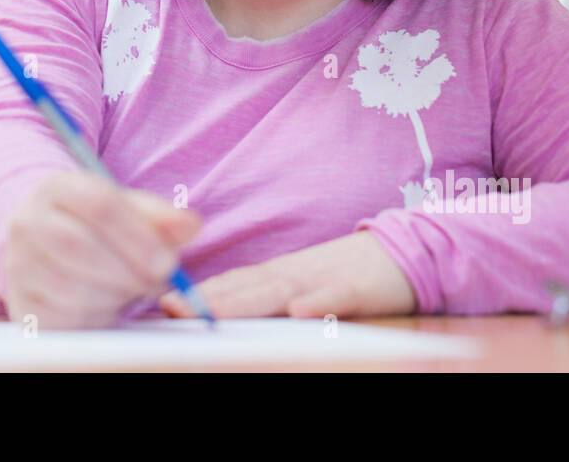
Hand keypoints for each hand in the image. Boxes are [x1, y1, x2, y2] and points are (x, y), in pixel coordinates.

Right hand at [2, 170, 202, 328]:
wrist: (52, 247)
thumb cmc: (101, 228)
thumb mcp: (132, 213)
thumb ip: (163, 218)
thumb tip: (190, 226)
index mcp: (58, 188)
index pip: (98, 205)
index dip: (138, 237)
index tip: (168, 264)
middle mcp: (28, 221)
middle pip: (79, 246)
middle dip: (128, 272)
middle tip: (158, 283)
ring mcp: (18, 264)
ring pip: (71, 288)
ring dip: (114, 296)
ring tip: (132, 290)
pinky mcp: (21, 303)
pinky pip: (62, 318)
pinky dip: (95, 318)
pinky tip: (107, 304)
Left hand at [158, 231, 414, 318]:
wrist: (403, 252)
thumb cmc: (345, 273)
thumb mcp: (300, 282)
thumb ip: (265, 294)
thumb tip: (221, 308)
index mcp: (279, 274)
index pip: (232, 284)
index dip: (200, 293)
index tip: (165, 304)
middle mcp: (294, 275)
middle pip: (246, 289)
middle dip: (209, 300)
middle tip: (173, 309)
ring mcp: (323, 280)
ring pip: (280, 293)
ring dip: (247, 303)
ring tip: (214, 315)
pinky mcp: (357, 290)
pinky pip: (336, 299)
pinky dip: (318, 304)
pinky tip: (301, 312)